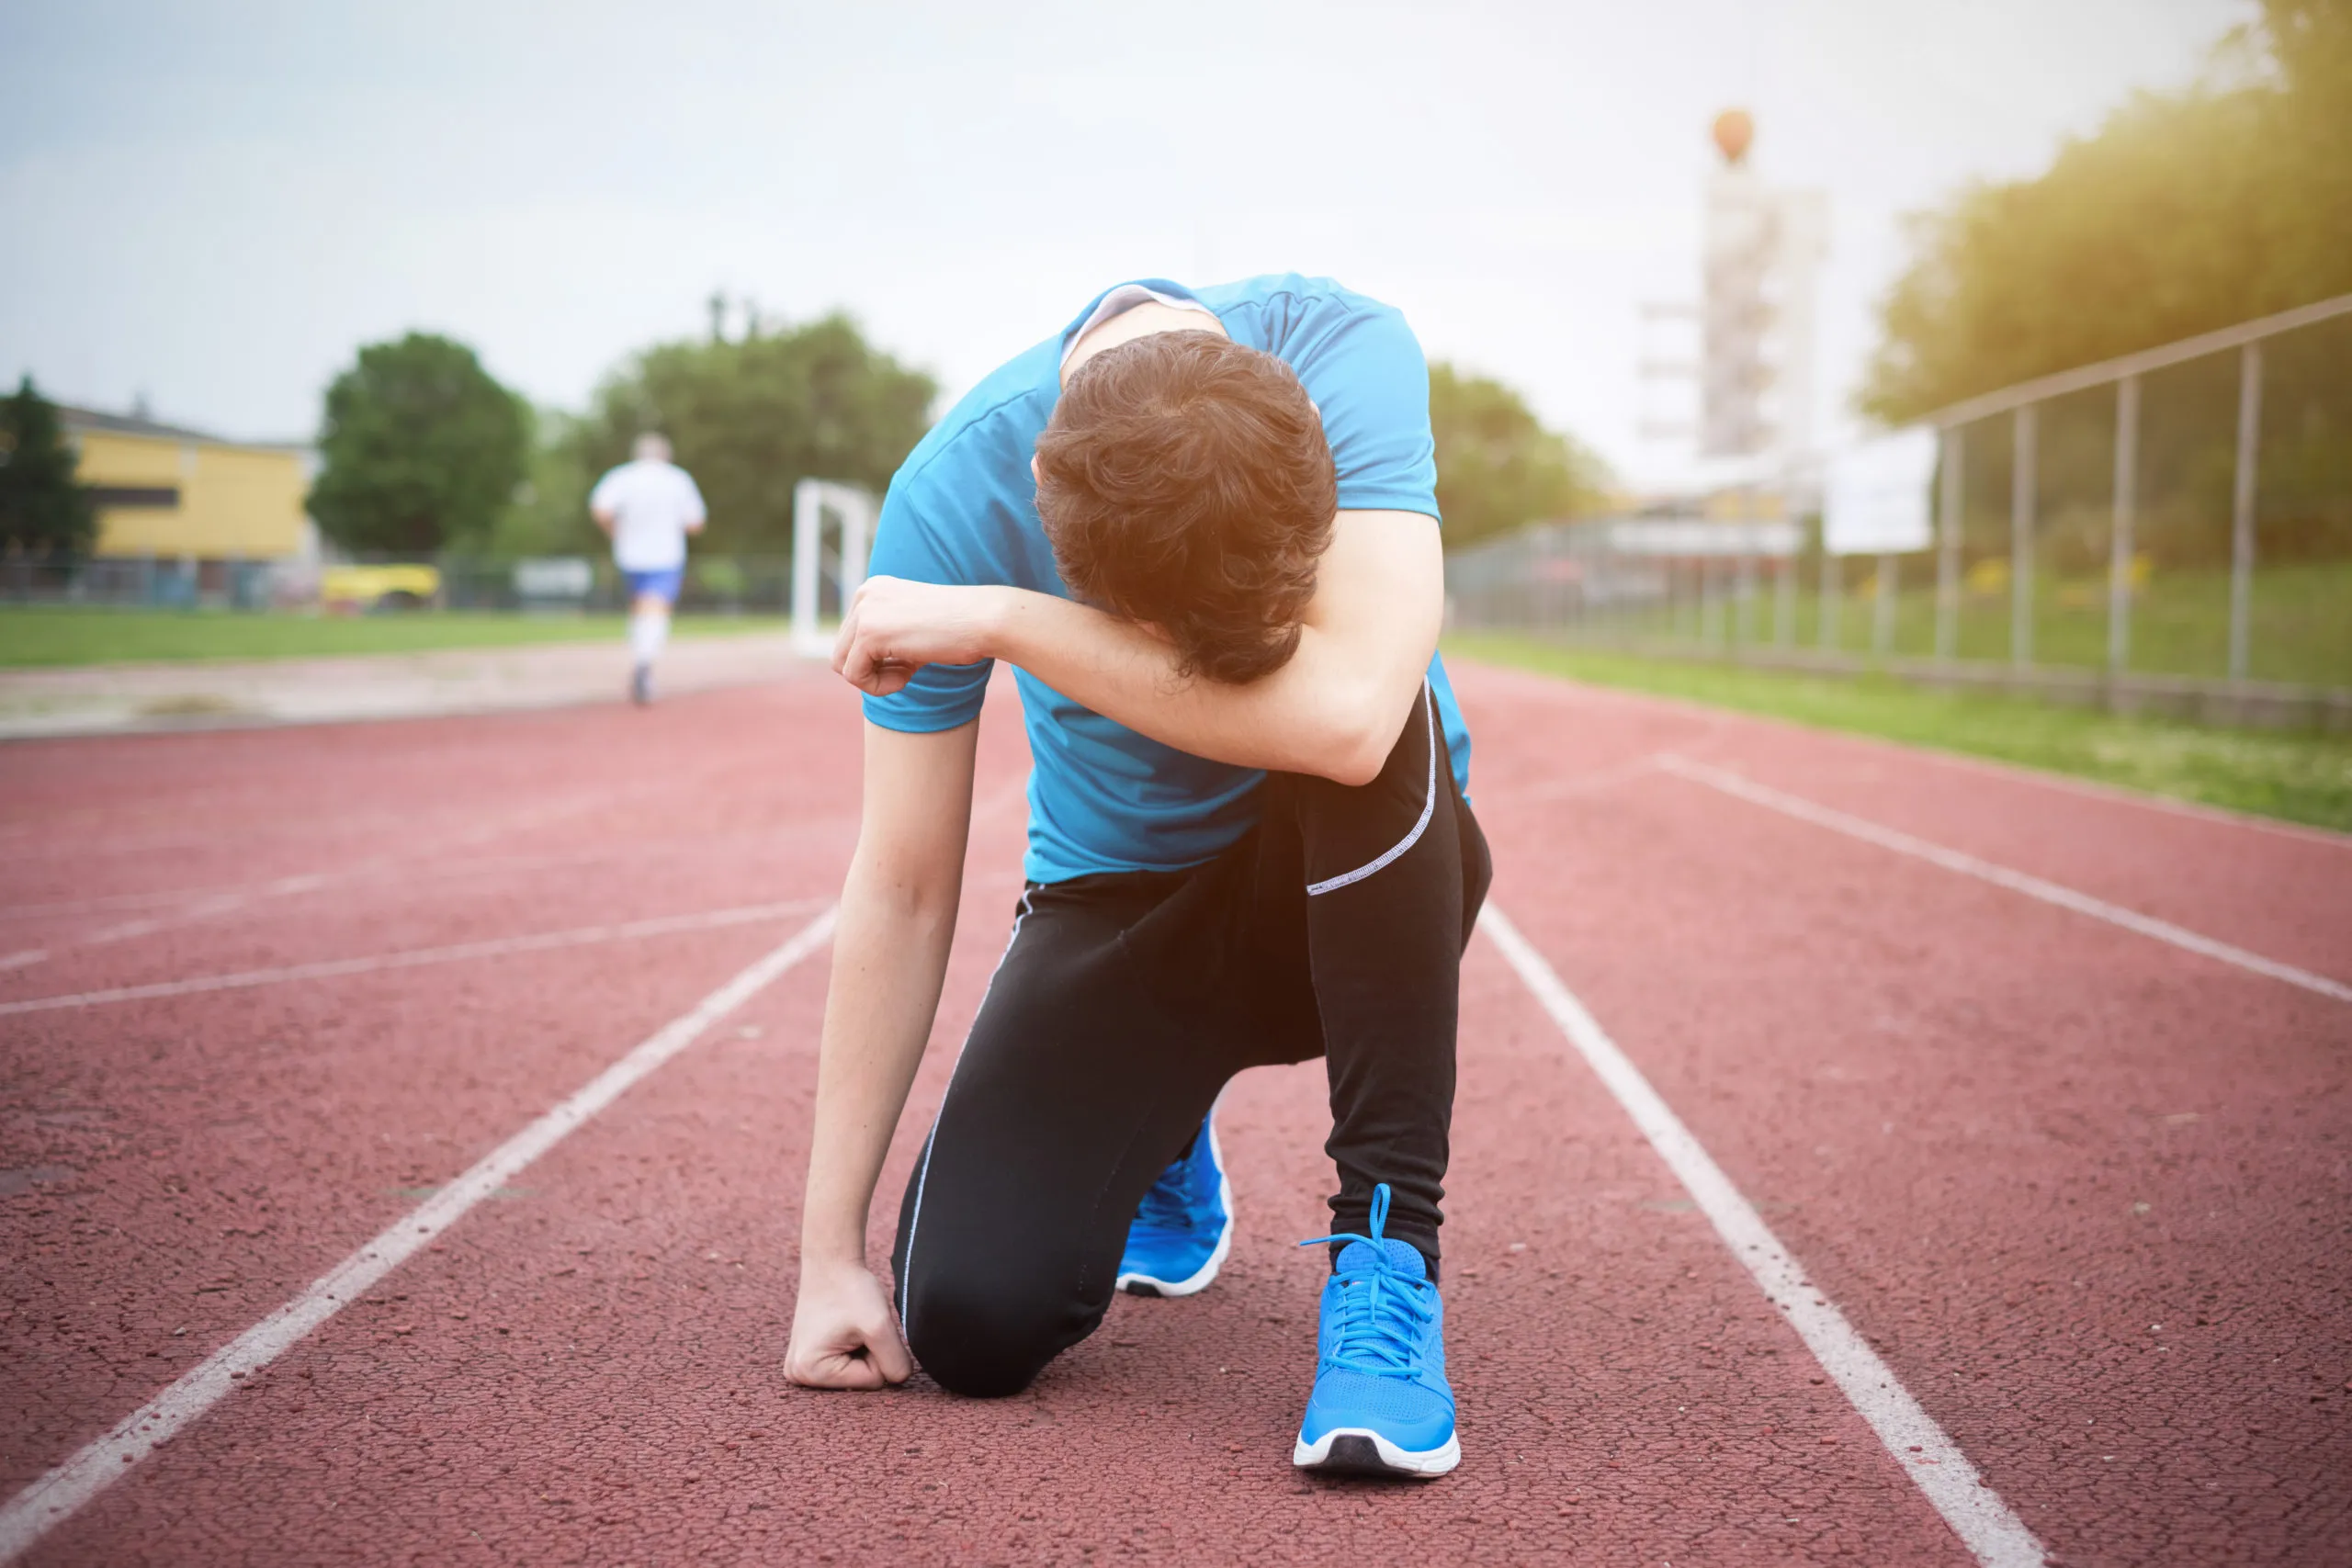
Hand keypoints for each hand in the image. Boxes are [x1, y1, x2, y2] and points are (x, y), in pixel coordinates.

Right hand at [784, 1257, 912, 1389]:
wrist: (831, 1263)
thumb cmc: (851, 1290)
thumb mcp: (879, 1326)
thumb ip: (896, 1361)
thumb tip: (900, 1380)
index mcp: (811, 1372)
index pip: (873, 1380)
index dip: (878, 1352)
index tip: (862, 1327)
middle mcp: (799, 1376)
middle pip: (862, 1380)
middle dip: (869, 1353)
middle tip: (856, 1326)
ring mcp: (800, 1369)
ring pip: (857, 1373)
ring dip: (862, 1350)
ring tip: (848, 1326)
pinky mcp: (807, 1359)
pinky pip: (846, 1366)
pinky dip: (852, 1348)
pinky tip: (842, 1329)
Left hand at [832, 577, 1007, 695]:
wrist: (985, 619)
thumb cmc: (960, 627)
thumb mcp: (915, 627)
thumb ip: (886, 638)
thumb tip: (855, 669)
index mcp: (873, 590)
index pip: (851, 638)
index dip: (878, 659)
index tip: (910, 657)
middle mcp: (864, 594)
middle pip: (841, 652)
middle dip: (873, 669)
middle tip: (908, 669)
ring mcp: (864, 611)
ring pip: (842, 665)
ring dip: (874, 679)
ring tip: (908, 673)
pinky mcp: (869, 632)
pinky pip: (854, 676)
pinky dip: (879, 687)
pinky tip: (909, 676)